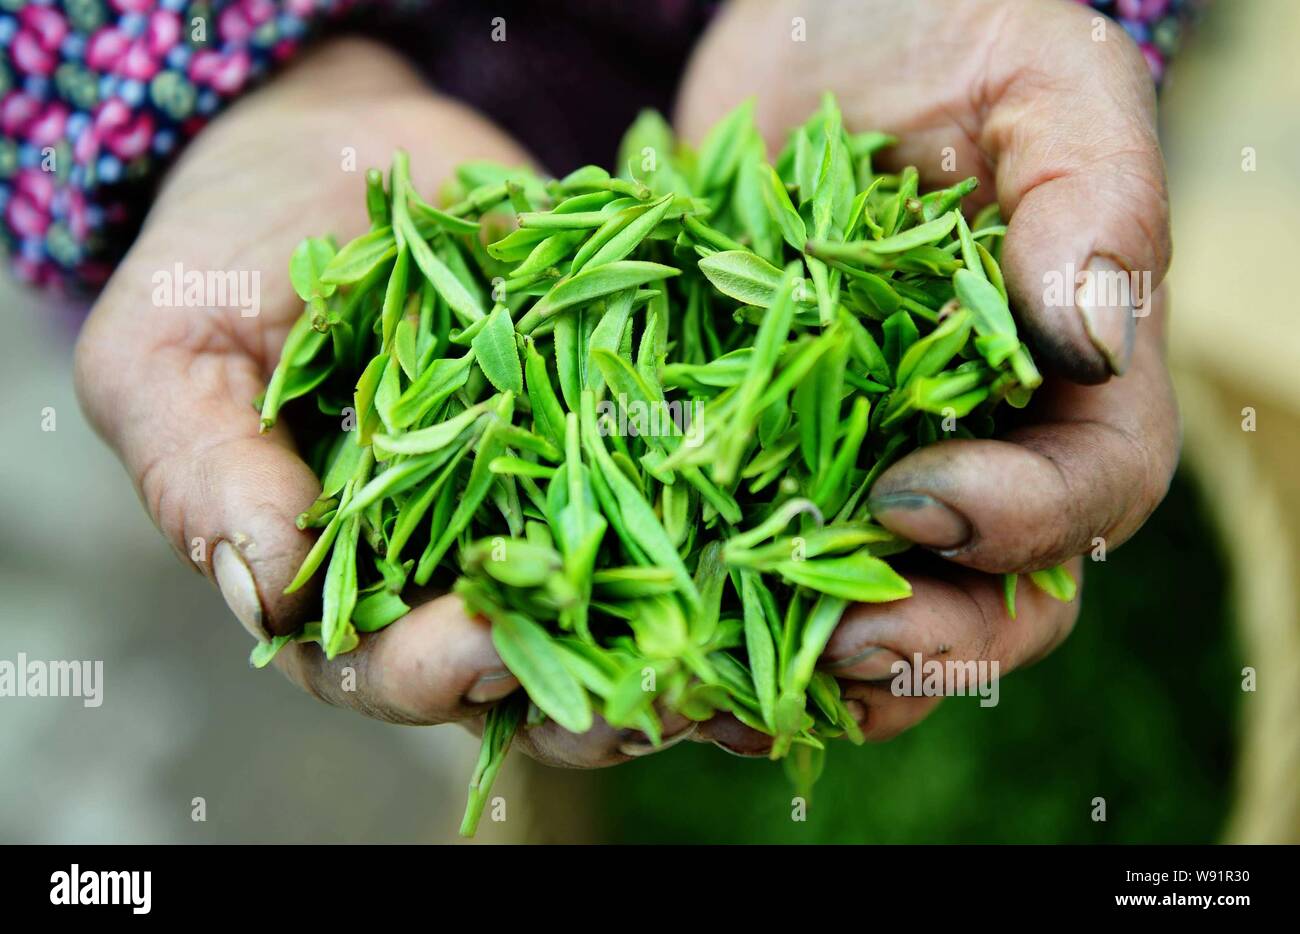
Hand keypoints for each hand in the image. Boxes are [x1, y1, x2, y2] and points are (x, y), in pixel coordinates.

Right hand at [75, 38, 688, 765]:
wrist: (328, 158)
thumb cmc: (222, 260)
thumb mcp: (169, 358)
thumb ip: (202, 475)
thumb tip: (265, 594)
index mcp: (338, 575)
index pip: (383, 667)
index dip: (433, 671)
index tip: (484, 644)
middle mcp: (448, 563)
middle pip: (521, 670)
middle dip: (587, 696)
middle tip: (660, 700)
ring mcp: (540, 504)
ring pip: (615, 611)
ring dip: (680, 645)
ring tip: (742, 662)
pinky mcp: (612, 440)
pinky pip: (674, 502)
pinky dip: (729, 537)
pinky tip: (789, 559)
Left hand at [674, 0, 1178, 750]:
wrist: (810, 40)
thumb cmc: (947, 38)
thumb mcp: (1039, 78)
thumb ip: (1092, 194)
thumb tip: (1094, 334)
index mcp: (1067, 381)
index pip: (1091, 493)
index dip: (1021, 522)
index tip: (917, 500)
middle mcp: (975, 451)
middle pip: (990, 601)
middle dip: (925, 641)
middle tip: (841, 648)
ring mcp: (857, 471)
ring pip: (865, 620)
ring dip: (805, 675)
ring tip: (727, 693)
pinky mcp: (752, 466)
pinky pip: (743, 576)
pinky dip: (706, 623)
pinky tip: (646, 641)